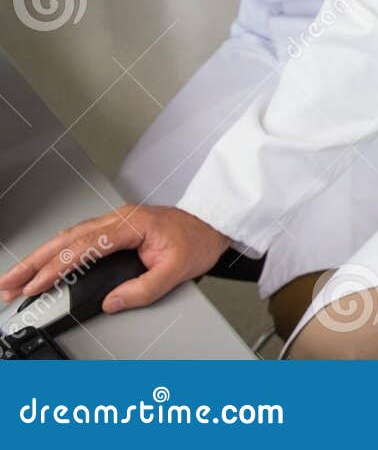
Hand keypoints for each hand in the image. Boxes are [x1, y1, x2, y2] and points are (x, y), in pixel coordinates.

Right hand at [0, 204, 229, 312]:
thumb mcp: (177, 270)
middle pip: (66, 239)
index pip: (84, 246)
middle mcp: (118, 218)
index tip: (36, 286)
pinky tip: (44, 266)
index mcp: (131, 225)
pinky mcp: (115, 227)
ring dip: (41, 258)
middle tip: (9, 284)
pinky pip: (78, 238)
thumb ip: (143, 289)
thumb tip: (111, 302)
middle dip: (33, 263)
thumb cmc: (199, 240)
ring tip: (18, 279)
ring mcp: (115, 221)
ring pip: (68, 237)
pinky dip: (57, 253)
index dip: (56, 267)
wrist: (214, 223)